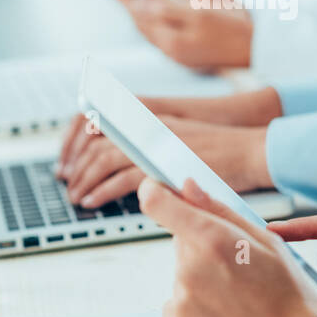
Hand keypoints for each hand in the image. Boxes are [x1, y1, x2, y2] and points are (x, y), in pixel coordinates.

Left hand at [61, 115, 271, 207]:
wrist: (250, 151)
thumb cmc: (220, 151)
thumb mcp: (178, 139)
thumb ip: (150, 146)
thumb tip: (123, 164)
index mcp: (148, 115)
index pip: (97, 119)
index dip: (74, 140)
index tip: (66, 160)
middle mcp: (147, 125)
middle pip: (95, 142)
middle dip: (75, 164)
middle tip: (66, 183)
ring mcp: (155, 144)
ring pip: (103, 160)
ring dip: (84, 181)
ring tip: (77, 197)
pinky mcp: (164, 166)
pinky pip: (121, 179)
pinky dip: (102, 192)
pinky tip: (94, 201)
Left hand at [106, 0, 252, 69]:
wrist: (260, 50)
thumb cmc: (234, 25)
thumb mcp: (204, 9)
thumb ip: (171, 8)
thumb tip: (144, 4)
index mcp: (176, 40)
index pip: (141, 14)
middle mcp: (173, 51)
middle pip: (142, 24)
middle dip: (129, 4)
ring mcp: (178, 56)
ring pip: (150, 31)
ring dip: (139, 14)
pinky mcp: (185, 57)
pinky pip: (161, 37)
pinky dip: (152, 23)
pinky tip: (149, 13)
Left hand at [140, 177, 316, 316]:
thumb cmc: (292, 300)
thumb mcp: (269, 244)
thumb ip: (222, 211)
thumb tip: (188, 186)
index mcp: (213, 240)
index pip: (158, 202)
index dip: (155, 192)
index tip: (157, 191)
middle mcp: (189, 269)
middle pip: (182, 242)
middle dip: (204, 248)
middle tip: (240, 273)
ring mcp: (179, 302)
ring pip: (183, 276)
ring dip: (202, 282)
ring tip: (240, 304)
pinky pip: (179, 306)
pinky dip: (197, 311)